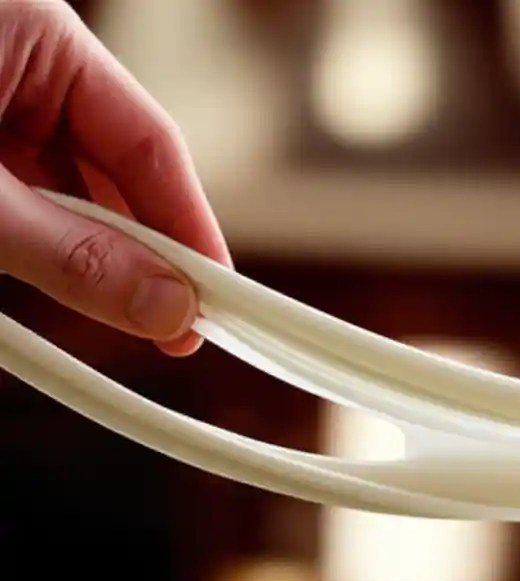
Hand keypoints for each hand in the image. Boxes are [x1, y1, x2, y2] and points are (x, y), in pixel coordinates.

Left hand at [0, 1, 228, 355]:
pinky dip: (30, 238)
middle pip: (111, 169)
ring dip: (78, 251)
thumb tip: (167, 307)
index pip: (149, 142)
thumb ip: (66, 253)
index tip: (217, 300)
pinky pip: (16, 190)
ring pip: (60, 187)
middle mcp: (17, 57)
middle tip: (169, 326)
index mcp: (37, 32)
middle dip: (134, 250)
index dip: (190, 227)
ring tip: (106, 310)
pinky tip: (46, 276)